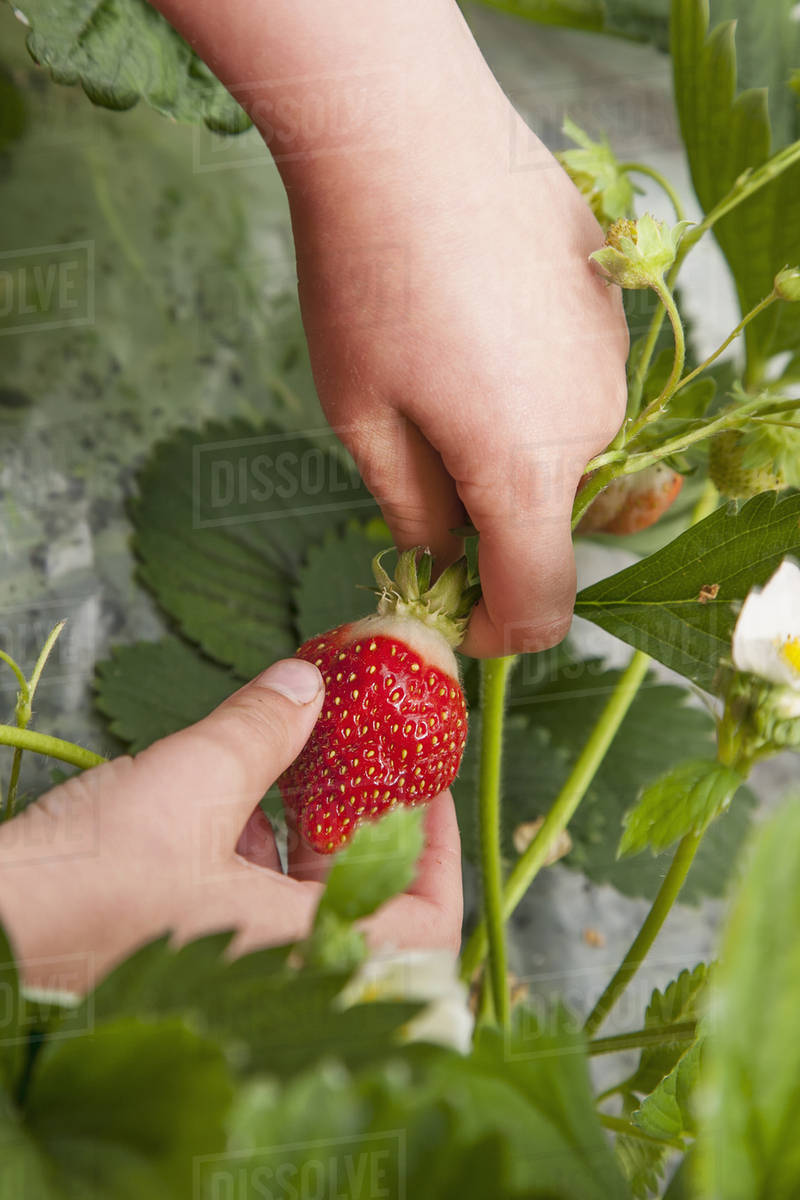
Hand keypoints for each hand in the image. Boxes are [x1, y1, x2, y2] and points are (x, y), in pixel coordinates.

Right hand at [0, 659, 461, 988]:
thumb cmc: (81, 890)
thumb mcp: (187, 786)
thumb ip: (261, 729)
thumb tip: (308, 683)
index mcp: (303, 956)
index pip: (426, 925)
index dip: (440, 850)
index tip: (431, 787)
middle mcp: (279, 979)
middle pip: (366, 904)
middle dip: (365, 820)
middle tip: (364, 754)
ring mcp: (233, 975)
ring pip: (305, 902)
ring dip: (307, 830)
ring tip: (298, 759)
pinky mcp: (190, 960)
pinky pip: (253, 907)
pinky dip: (256, 853)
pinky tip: (233, 802)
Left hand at [292, 104, 627, 656]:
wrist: (408, 134)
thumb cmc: (366, 279)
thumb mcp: (362, 415)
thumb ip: (411, 509)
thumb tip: (444, 553)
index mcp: (524, 470)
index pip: (542, 601)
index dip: (501, 633)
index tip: (460, 618)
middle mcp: (591, 426)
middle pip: (545, 518)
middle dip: (483, 518)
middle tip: (414, 457)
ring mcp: (611, 363)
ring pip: (558, 448)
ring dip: (505, 445)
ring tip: (436, 368)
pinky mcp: (614, 310)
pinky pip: (572, 383)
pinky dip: (527, 386)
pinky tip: (474, 323)